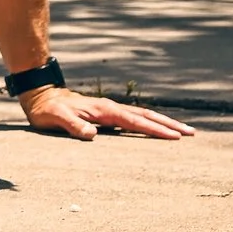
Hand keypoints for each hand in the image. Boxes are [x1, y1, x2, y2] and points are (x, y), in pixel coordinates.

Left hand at [23, 87, 196, 140]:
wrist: (41, 95)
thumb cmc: (46, 110)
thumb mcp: (55, 118)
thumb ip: (72, 125)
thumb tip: (91, 135)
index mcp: (104, 110)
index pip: (135, 122)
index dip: (155, 130)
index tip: (175, 136)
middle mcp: (111, 108)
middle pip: (146, 116)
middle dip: (169, 124)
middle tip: (191, 133)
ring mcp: (110, 109)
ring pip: (142, 115)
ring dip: (163, 122)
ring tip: (183, 130)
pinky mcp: (107, 113)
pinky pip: (134, 118)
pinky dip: (149, 122)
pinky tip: (157, 128)